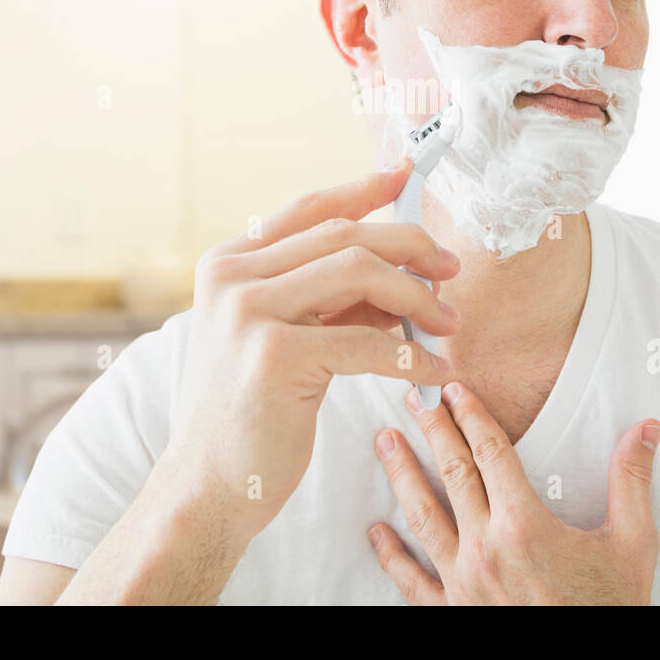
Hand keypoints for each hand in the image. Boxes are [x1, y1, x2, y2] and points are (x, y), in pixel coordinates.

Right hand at [163, 158, 460, 540]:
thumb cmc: (251, 411)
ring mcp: (248, 312)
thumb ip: (330, 298)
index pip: (309, 208)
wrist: (209, 484)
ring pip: (359, 272)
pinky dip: (410, 354)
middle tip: (450, 269)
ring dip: (416, 296)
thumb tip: (402, 274)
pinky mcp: (274, 354)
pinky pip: (367, 340)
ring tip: (447, 322)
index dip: (364, 188)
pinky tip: (432, 372)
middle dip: (409, 246)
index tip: (407, 175)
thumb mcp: (284, 335)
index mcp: (228, 263)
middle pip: (344, 235)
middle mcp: (232, 277)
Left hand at [368, 381, 659, 604]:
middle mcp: (487, 549)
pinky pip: (413, 582)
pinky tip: (377, 532)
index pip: (491, 453)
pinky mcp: (453, 613)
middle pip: (452, 473)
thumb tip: (647, 429)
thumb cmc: (612, 608)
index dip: (472, 415)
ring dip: (402, 474)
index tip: (454, 389)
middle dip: (432, 429)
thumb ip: (632, 481)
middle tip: (413, 397)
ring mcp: (464, 583)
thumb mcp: (633, 544)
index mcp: (525, 525)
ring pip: (423, 516)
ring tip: (386, 441)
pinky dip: (392, 555)